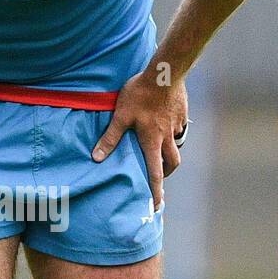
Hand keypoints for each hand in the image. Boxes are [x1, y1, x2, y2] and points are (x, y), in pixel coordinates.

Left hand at [91, 73, 188, 212]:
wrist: (166, 73)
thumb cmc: (140, 93)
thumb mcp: (121, 115)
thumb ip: (110, 137)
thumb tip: (96, 158)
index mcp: (152, 141)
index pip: (156, 173)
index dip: (156, 191)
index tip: (156, 206)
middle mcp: (167, 137)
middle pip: (172, 163)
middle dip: (166, 173)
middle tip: (158, 176)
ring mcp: (176, 126)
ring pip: (177, 147)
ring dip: (170, 154)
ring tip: (161, 152)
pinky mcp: (181, 114)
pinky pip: (179, 129)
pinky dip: (173, 133)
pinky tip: (166, 125)